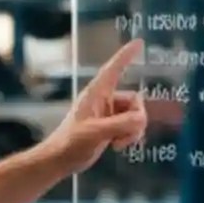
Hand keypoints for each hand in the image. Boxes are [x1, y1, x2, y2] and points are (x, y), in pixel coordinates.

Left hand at [40, 39, 148, 174]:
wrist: (61, 160)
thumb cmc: (71, 142)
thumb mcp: (95, 132)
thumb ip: (120, 124)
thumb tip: (141, 119)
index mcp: (97, 93)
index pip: (114, 69)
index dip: (126, 55)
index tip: (139, 42)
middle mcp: (105, 100)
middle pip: (135, 100)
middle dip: (136, 119)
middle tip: (125, 135)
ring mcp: (109, 114)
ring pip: (135, 115)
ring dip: (133, 131)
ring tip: (118, 143)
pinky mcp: (111, 127)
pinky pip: (131, 126)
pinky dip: (130, 136)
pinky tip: (117, 146)